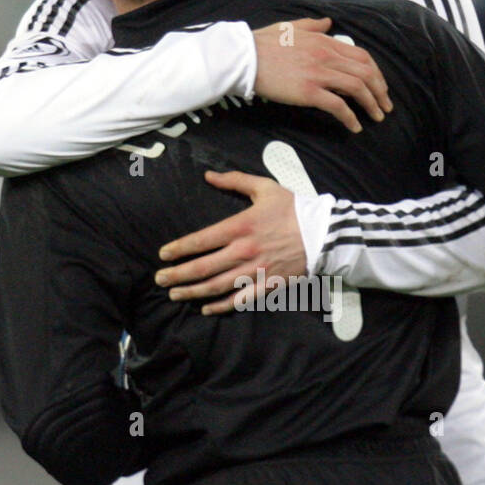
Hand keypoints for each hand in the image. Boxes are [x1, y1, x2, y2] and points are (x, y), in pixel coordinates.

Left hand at [155, 170, 306, 313]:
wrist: (324, 233)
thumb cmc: (294, 208)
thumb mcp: (265, 187)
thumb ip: (234, 181)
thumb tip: (208, 176)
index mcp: (240, 226)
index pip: (200, 240)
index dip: (178, 249)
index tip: (163, 255)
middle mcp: (244, 251)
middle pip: (202, 268)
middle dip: (177, 275)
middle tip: (160, 280)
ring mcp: (255, 271)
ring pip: (216, 286)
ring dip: (192, 292)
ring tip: (175, 295)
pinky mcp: (268, 285)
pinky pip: (240, 300)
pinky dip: (221, 306)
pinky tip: (206, 309)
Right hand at [252, 17, 391, 132]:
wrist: (244, 57)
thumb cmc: (262, 43)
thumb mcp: (290, 26)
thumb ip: (313, 25)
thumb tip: (328, 23)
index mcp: (324, 40)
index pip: (362, 55)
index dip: (376, 72)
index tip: (380, 86)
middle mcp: (326, 55)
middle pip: (366, 72)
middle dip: (381, 91)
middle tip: (385, 106)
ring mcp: (319, 74)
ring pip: (358, 88)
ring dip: (372, 105)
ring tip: (376, 117)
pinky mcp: (309, 92)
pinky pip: (339, 106)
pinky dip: (351, 118)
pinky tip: (355, 127)